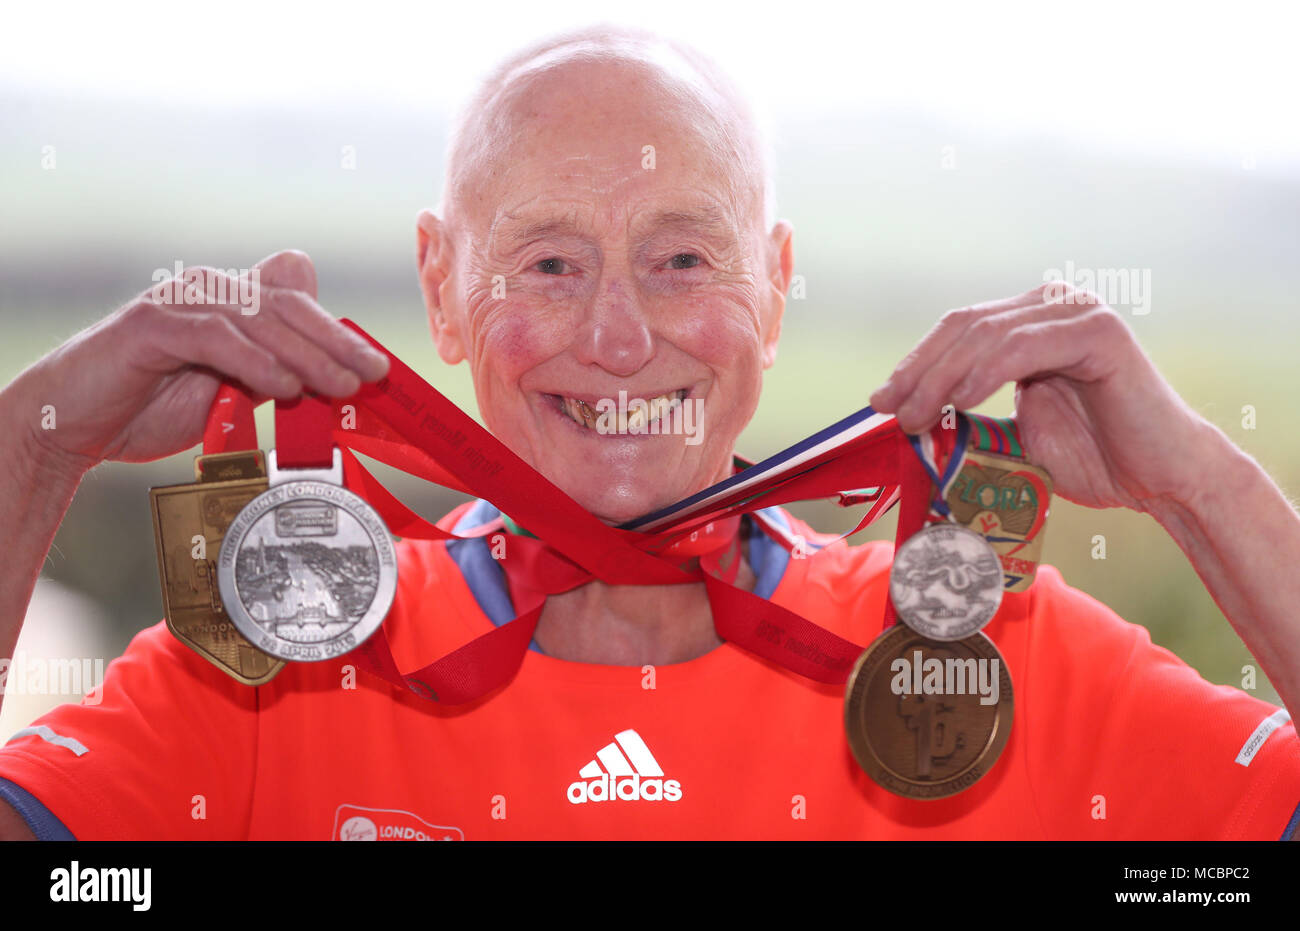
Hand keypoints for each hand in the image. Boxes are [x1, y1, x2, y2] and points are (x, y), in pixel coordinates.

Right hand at [6, 250, 388, 473]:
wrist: (74, 424)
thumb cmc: (149, 408)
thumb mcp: (228, 397)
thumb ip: (271, 379)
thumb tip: (327, 382)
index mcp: (232, 304)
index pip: (298, 299)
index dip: (337, 328)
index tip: (374, 367)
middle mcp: (210, 291)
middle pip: (288, 304)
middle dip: (336, 342)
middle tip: (372, 374)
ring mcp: (180, 303)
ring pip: (258, 318)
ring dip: (305, 354)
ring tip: (339, 385)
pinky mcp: (151, 325)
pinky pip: (213, 336)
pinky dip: (252, 360)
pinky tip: (280, 383)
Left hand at [868, 282, 1215, 512]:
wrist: (1160, 480)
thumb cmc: (1092, 459)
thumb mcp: (1011, 434)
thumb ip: (968, 415)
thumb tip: (904, 419)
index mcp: (1029, 320)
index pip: (956, 330)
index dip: (913, 364)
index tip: (879, 402)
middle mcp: (1052, 304)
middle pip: (963, 326)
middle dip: (919, 371)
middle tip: (889, 411)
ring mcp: (1077, 312)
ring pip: (987, 334)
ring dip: (942, 377)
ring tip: (917, 416)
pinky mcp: (1099, 332)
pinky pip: (1024, 345)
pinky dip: (985, 372)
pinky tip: (962, 401)